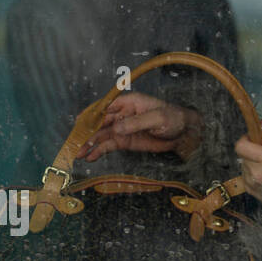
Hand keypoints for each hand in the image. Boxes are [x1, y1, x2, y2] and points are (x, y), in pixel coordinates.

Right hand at [78, 92, 203, 162]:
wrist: (184, 134)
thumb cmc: (174, 118)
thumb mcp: (157, 118)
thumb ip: (136, 123)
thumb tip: (117, 128)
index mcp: (129, 102)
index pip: (106, 107)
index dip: (92, 114)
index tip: (80, 122)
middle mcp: (122, 114)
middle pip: (100, 123)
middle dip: (87, 133)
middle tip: (76, 143)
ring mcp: (122, 129)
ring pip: (101, 136)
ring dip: (90, 144)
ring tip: (79, 154)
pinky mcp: (125, 141)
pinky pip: (109, 145)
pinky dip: (99, 151)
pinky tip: (90, 157)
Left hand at [234, 120, 261, 201]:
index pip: (241, 146)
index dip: (246, 138)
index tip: (254, 137)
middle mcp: (257, 173)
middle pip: (242, 154)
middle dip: (252, 149)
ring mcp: (252, 183)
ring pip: (244, 164)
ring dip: (252, 161)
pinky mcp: (251, 191)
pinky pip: (245, 175)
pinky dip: (253, 172)